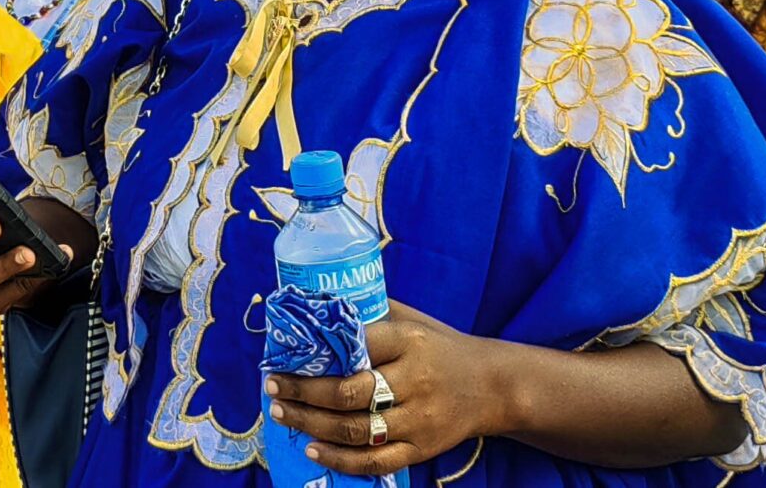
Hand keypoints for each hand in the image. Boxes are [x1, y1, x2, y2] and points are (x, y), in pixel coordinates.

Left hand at [268, 301, 487, 478]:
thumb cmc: (442, 348)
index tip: (284, 355)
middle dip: (303, 391)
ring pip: (356, 429)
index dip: (317, 353)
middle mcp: (415, 380)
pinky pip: (375, 461)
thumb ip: (372, 313)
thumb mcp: (414, 321)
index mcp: (410, 342)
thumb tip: (317, 304)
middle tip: (272, 386)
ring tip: (282, 413)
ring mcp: (419, 419)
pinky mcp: (422, 448)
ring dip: (312, 424)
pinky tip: (313, 449)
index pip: (357, 345)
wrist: (493, 386)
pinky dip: (340, 459)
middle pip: (350, 392)